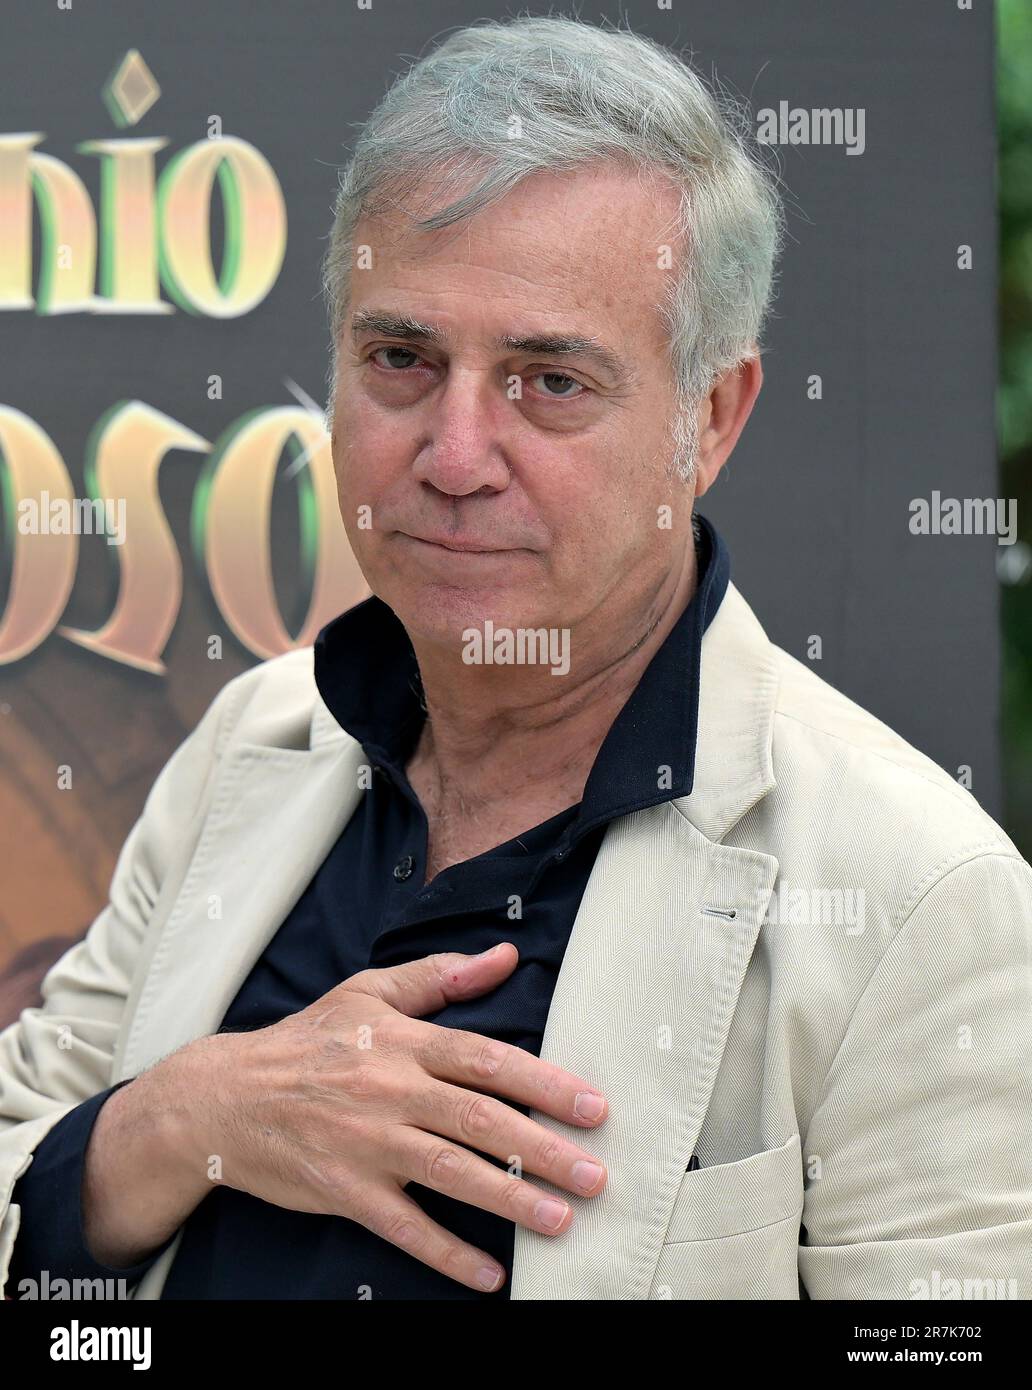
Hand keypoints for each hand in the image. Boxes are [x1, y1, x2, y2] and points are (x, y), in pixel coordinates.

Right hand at [187, 942, 606, 1292]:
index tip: (592, 1106)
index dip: (544, 1083)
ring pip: (450, 1173)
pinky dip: (446, 1252)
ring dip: (509, 1199)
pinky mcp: (343, 1191)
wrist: (224, 1097)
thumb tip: (504, 956)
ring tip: (561, 1219)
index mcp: (403, 1041)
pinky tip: (488, 1273)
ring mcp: (366, 1143)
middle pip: (479, 1120)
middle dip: (543, 1149)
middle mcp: (390, 1090)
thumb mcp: (370, 992)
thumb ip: (441, 976)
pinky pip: (403, 1227)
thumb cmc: (307, 1040)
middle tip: (594, 1174)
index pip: (487, 1060)